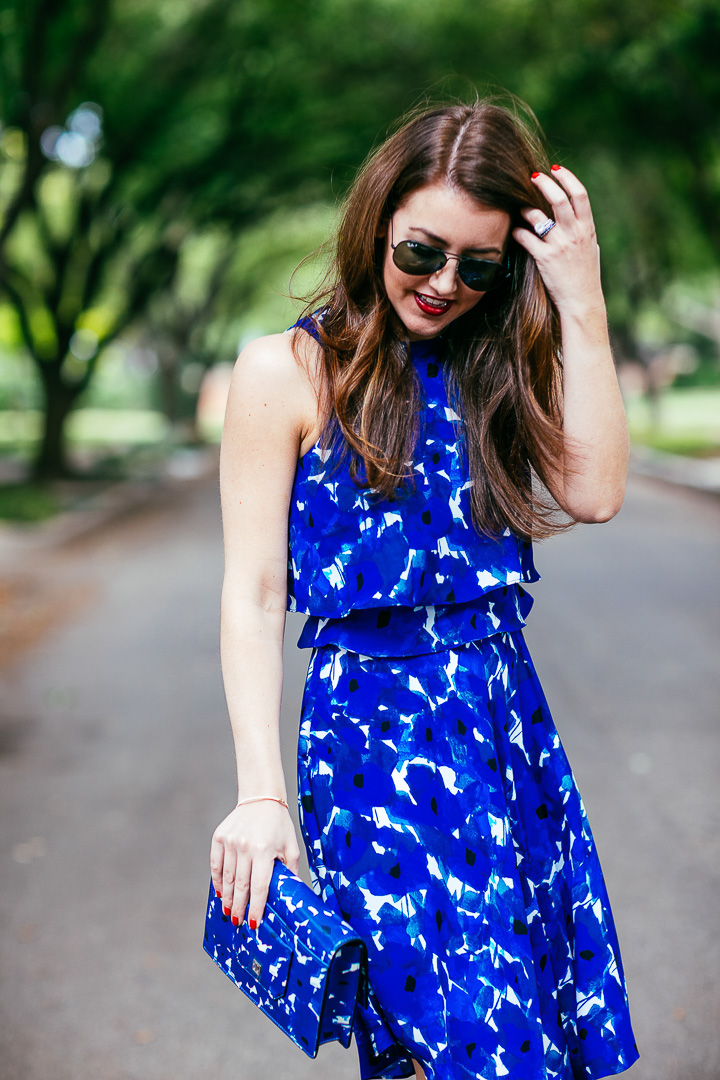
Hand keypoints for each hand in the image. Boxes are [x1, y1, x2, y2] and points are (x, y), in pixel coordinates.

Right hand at [210, 801, 300, 928]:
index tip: (254, 924)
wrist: (261, 798)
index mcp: (264, 851)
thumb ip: (290, 870)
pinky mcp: (219, 837)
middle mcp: (245, 847)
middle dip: (239, 907)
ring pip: (226, 878)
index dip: (256, 908)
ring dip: (227, 897)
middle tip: (238, 922)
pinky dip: (217, 880)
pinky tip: (220, 892)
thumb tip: (291, 895)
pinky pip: (216, 864)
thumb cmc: (279, 824)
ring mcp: (230, 842)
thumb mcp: (291, 846)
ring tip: (228, 911)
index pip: (259, 887)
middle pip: (240, 886)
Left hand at [512, 165, 603, 316]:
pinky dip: (518, 232)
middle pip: (558, 199)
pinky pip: (526, 238)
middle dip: (544, 183)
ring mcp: (559, 246)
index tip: (556, 169)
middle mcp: (574, 234)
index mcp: (588, 228)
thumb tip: (575, 215)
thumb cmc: (586, 276)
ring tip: (520, 207)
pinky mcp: (545, 259)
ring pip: (538, 217)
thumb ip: (583, 230)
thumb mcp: (591, 248)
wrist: (582, 302)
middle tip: (532, 176)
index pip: (580, 194)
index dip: (567, 178)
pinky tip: (515, 231)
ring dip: (526, 208)